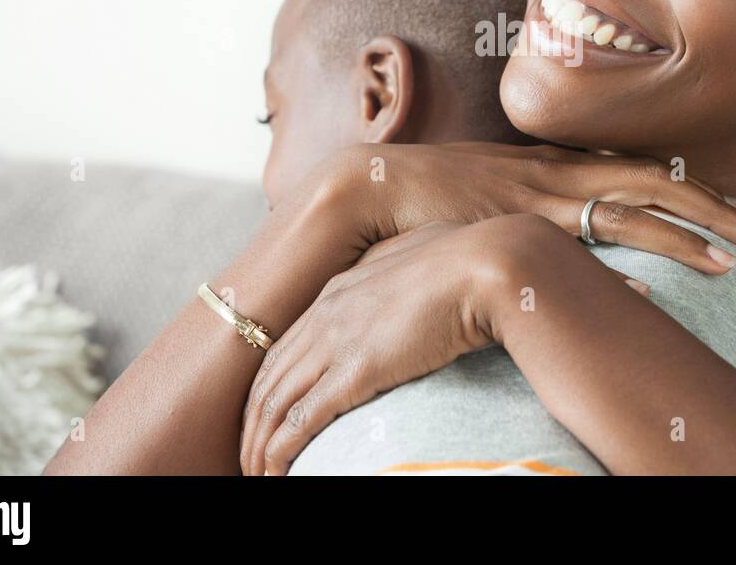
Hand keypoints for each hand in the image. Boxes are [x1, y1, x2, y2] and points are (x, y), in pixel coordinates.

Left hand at [239, 213, 639, 475]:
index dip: (270, 385)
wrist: (487, 264)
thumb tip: (426, 284)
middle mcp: (327, 313)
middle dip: (252, 423)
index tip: (266, 416)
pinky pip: (300, 421)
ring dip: (259, 445)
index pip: (285, 346)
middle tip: (248, 455)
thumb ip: (410, 276)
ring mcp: (337, 341)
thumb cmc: (472, 260)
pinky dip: (280, 452)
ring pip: (274, 404)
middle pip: (268, 378)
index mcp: (341, 288)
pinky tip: (274, 472)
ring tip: (256, 474)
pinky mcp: (355, 372)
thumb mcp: (425, 262)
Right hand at [320, 141, 735, 275]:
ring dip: (685, 235)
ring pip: (632, 209)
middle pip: (654, 181)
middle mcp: (556, 172)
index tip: (731, 209)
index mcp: (552, 162)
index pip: (638, 168)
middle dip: (710, 207)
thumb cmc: (424, 192)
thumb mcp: (489, 190)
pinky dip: (621, 268)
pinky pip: (582, 244)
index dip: (688, 188)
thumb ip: (528, 205)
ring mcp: (540, 197)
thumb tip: (565, 232)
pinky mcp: (516, 224)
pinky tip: (653, 292)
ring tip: (731, 259)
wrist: (370, 187)